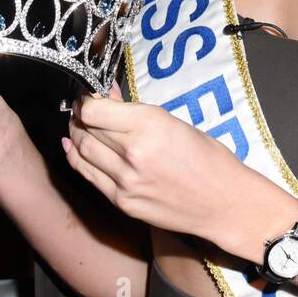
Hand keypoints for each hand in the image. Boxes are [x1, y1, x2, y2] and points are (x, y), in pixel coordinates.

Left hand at [61, 81, 258, 245]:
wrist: (224, 202)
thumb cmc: (208, 158)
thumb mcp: (174, 122)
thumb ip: (135, 110)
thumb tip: (107, 94)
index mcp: (150, 124)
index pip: (94, 110)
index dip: (86, 101)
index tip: (88, 97)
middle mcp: (133, 151)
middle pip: (87, 129)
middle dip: (80, 117)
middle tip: (81, 110)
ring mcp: (126, 180)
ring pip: (83, 152)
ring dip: (76, 136)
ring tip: (79, 127)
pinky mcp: (123, 202)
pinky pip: (90, 176)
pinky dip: (77, 160)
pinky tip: (74, 149)